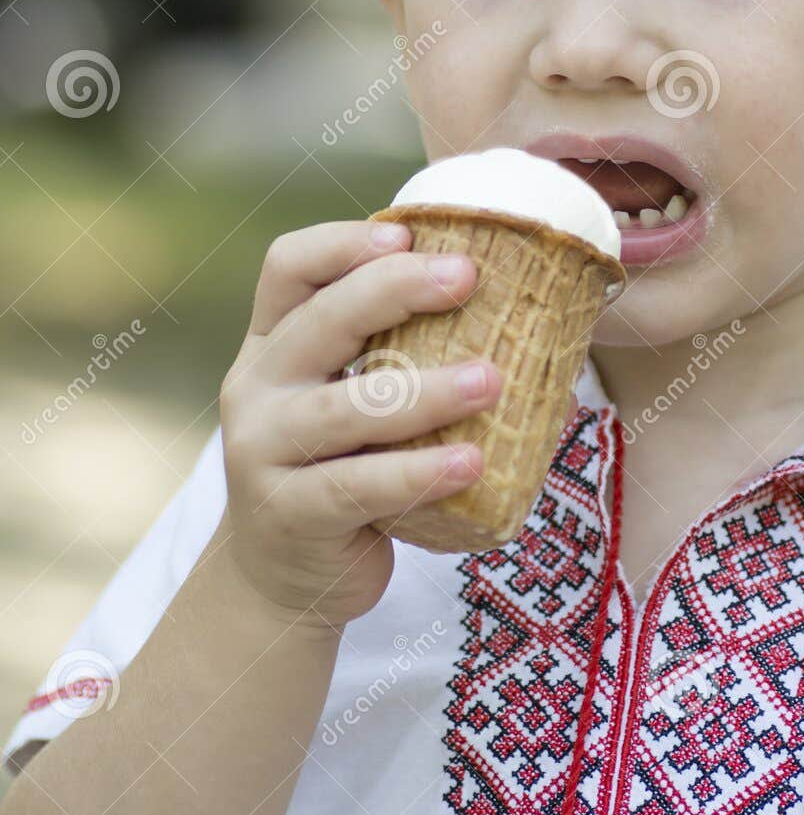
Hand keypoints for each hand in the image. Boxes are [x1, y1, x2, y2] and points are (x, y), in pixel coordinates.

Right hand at [218, 220, 500, 631]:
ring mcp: (263, 452)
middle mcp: (257, 388)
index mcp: (272, 345)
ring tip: (492, 381)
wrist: (283, 580)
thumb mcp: (351, 406)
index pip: (288, 267)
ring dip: (425, 391)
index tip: (409, 235)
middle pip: (319, 321)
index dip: (344, 243)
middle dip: (394, 290)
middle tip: (467, 277)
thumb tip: (536, 331)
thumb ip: (402, 362)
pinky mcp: (289, 513)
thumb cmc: (340, 471)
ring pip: (344, 409)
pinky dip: (419, 473)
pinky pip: (358, 487)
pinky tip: (471, 464)